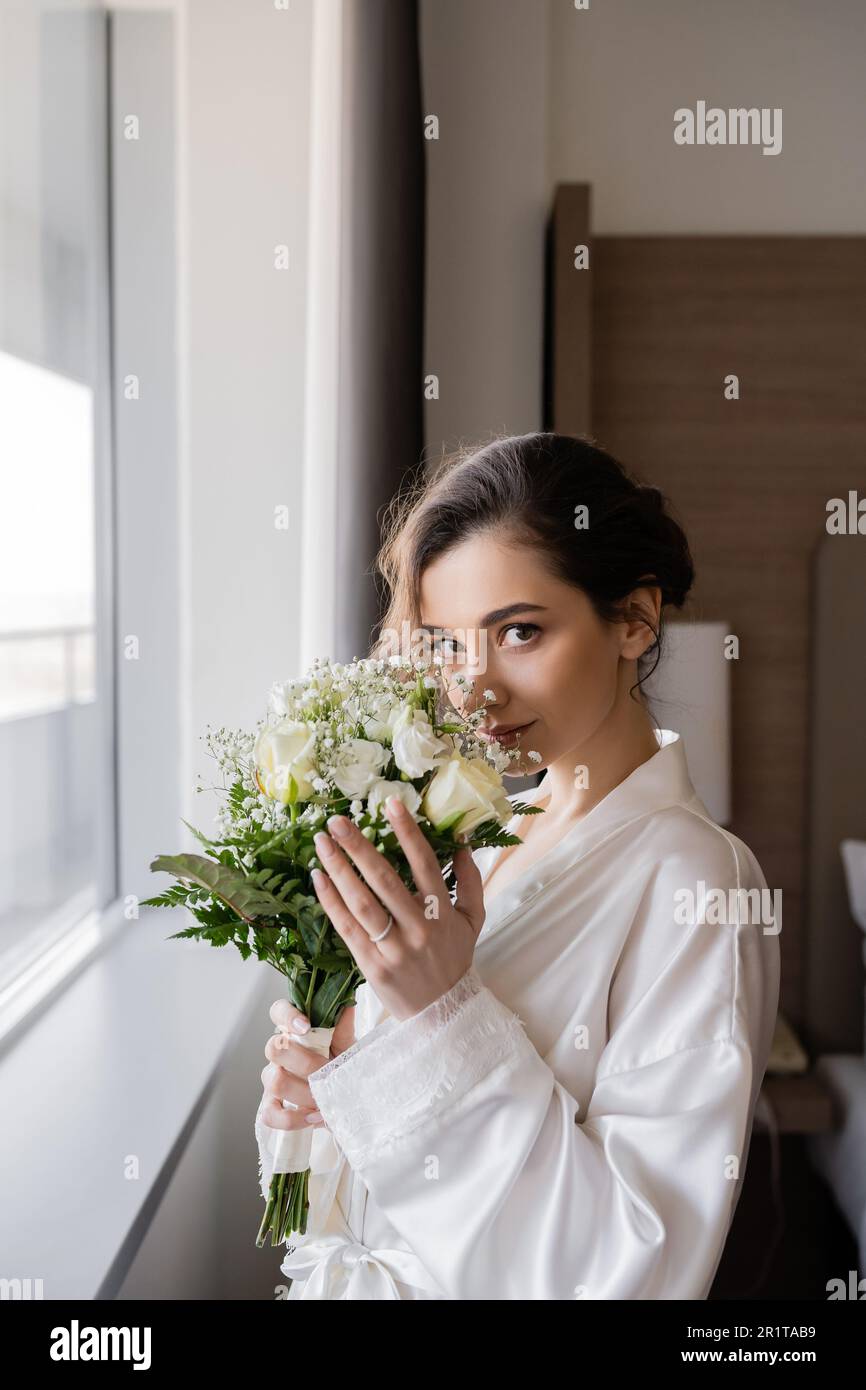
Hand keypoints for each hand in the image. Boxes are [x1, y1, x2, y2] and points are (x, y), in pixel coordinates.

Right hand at [260, 1002, 355, 1130]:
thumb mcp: (347, 1045)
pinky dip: (293, 1119)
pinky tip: (314, 1117)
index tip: (306, 1027)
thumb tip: (346, 1003)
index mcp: (296, 1029)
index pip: (278, 1011)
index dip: (287, 1016)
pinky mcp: (272, 1105)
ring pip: (274, 1081)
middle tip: (326, 1073)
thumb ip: (343, 1026)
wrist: (346, 1094)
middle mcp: (280, 1051)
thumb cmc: (342, 1062)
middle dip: (304, 1064)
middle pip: (273, 1048)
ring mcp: (273, 1078)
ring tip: (325, 1100)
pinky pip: (269, 1114)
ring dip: (303, 1093)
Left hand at [309, 796, 485, 1022]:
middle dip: (359, 848)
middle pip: (384, 881)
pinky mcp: (371, 965)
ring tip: (321, 842)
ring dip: (338, 870)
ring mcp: (392, 949)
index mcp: (443, 914)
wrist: (444, 1014)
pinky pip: (346, 928)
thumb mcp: (473, 920)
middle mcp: (418, 930)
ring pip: (361, 903)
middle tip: (338, 820)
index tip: (390, 803)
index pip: (425, 864)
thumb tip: (461, 843)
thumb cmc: (455, 960)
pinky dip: (330, 902)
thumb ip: (470, 881)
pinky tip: (318, 878)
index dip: (407, 832)